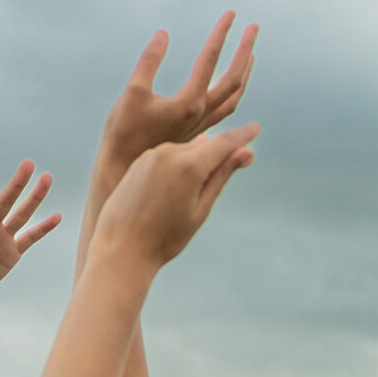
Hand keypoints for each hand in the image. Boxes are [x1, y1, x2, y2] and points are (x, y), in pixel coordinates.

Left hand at [0, 160, 61, 304]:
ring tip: (47, 179)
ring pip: (21, 215)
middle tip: (29, 164)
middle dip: (17, 184)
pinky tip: (56, 216)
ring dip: (34, 198)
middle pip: (5, 201)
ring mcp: (2, 238)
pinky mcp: (12, 254)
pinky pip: (30, 238)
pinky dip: (43, 228)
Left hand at [90, 125, 257, 270]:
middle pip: (205, 147)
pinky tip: (178, 182)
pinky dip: (178, 163)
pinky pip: (166, 157)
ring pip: (185, 151)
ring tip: (203, 180)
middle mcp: (169, 153)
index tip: (256, 128)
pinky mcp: (139, 163)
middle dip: (220, 152)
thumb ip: (221, 177)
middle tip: (239, 159)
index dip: (242, 136)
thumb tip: (246, 152)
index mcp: (189, 166)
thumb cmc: (164, 237)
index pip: (224, 143)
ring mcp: (151, 156)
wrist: (120, 248)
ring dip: (197, 160)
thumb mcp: (200, 209)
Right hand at [101, 14, 256, 168]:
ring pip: (233, 98)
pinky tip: (232, 89)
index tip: (231, 14)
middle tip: (254, 27)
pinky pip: (224, 111)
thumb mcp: (132, 93)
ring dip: (244, 74)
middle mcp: (201, 114)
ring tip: (250, 55)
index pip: (210, 60)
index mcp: (189, 102)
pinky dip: (234, 94)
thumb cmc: (124, 132)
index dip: (220, 34)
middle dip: (244, 51)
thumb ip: (148, 62)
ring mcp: (200, 126)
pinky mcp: (195, 133)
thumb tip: (163, 34)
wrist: (123, 170)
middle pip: (234, 80)